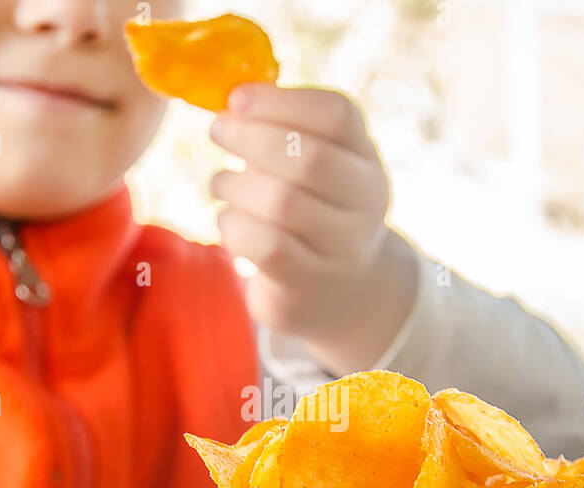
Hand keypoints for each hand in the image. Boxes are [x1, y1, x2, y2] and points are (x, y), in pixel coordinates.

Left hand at [210, 84, 418, 374]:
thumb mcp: (315, 167)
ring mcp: (340, 252)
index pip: (337, 116)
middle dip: (251, 138)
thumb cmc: (312, 211)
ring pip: (283, 204)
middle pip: (310, 161)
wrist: (340, 294)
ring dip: (236, 184)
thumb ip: (284, 132)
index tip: (237, 97)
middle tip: (218, 130)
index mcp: (366, 163)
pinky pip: (263, 246)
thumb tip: (234, 100)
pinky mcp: (305, 289)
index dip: (282, 101)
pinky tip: (229, 219)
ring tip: (220, 182)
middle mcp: (364, 207)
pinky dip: (233, 224)